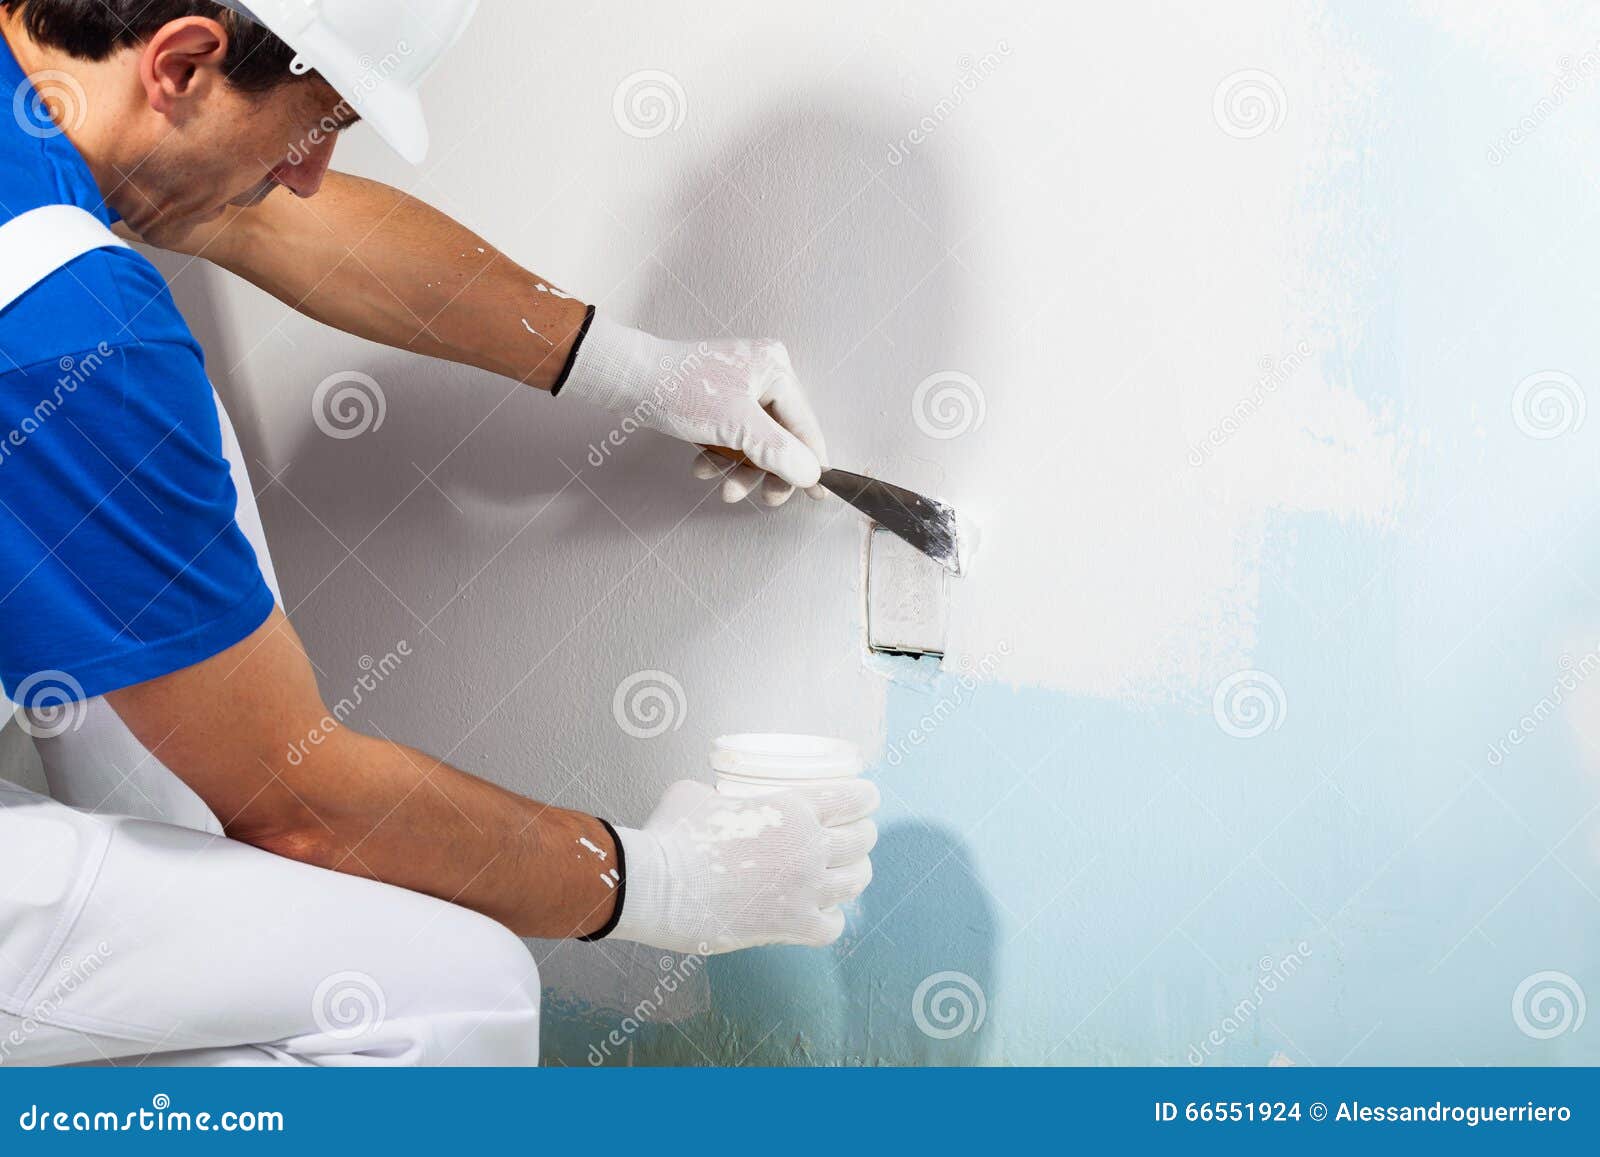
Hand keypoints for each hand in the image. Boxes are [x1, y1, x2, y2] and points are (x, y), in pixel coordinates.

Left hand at [562, 314, 828, 505]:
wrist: (627, 380)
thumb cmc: (680, 392)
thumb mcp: (735, 426)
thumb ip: (778, 452)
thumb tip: (812, 474)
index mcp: (776, 368)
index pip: (804, 424)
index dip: (811, 462)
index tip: (818, 494)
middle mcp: (763, 372)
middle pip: (780, 435)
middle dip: (767, 470)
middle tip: (766, 499)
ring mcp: (739, 385)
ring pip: (754, 440)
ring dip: (741, 469)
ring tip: (725, 490)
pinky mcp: (717, 399)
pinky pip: (732, 435)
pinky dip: (721, 455)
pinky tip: (702, 468)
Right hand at [609, 779, 878, 953]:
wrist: (655, 887)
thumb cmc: (672, 834)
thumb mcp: (696, 792)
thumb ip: (719, 793)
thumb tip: (713, 798)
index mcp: (793, 808)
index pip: (855, 798)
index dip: (865, 797)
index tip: (864, 799)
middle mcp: (808, 848)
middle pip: (862, 840)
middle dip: (861, 834)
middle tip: (853, 836)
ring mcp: (804, 890)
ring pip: (856, 881)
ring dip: (854, 873)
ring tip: (846, 872)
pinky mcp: (790, 926)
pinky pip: (833, 925)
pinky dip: (830, 918)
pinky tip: (820, 912)